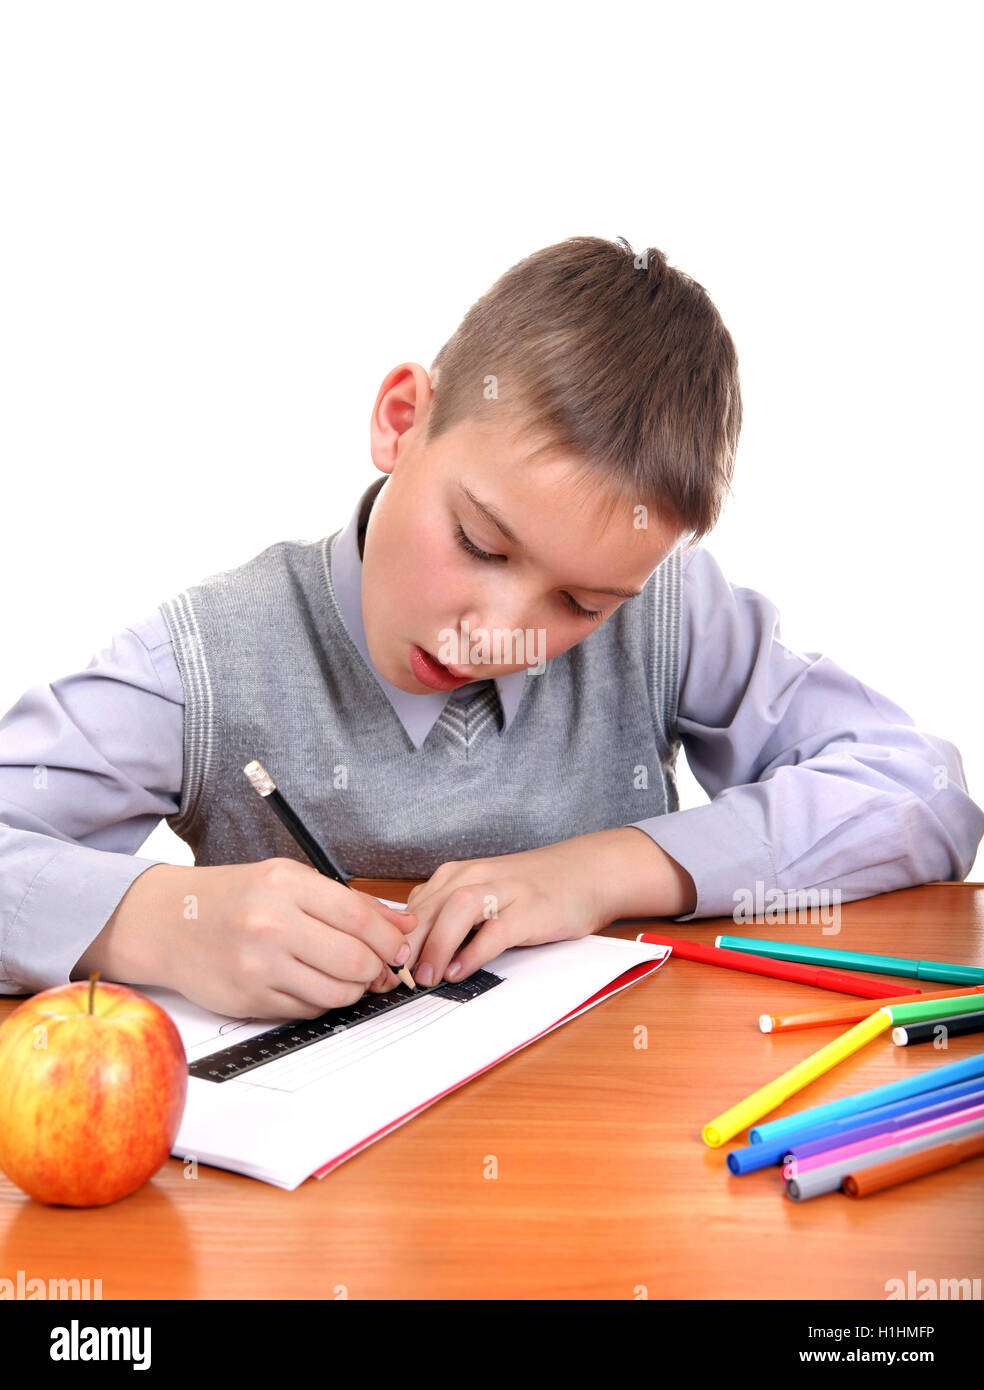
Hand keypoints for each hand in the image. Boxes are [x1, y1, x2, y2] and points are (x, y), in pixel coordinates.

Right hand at [100, 858, 418, 1018]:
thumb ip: (348, 901)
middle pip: (354, 961)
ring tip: (346, 974)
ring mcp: (258, 966)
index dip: (391, 938)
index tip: (401, 947)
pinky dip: (321, 1000)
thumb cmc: (233, 896)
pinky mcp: (248, 1000)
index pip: (359, 917)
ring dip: (353, 988)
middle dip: (377, 969)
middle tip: (379, 966)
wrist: (167, 921)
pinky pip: (308, 1010)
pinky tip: (311, 981)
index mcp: (285, 885)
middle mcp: (270, 924)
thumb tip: (404, 925)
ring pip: (336, 992)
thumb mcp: (288, 879)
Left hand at [378, 828, 693, 989]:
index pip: (412, 908)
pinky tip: (461, 972)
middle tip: (394, 980)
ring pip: (456, 912)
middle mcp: (474, 877)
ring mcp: (504, 891)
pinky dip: (474, 952)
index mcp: (457, 876)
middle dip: (406, 946)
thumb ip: (447, 915)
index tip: (380, 969)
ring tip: (426, 978)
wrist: (585, 872)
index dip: (392, 940)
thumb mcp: (481, 894)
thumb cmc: (530, 888)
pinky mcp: (529, 910)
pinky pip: (495, 930)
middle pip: (427, 910)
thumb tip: (409, 952)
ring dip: (435, 946)